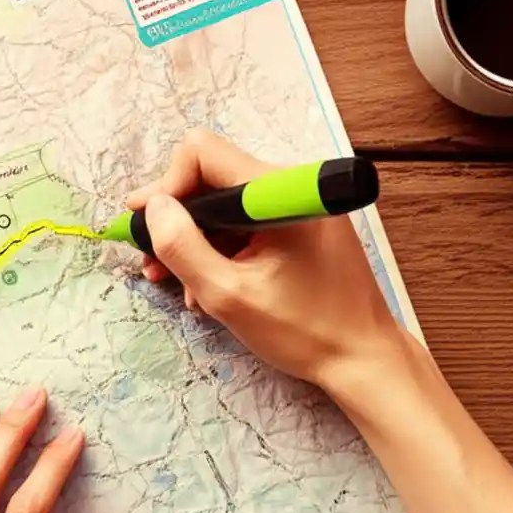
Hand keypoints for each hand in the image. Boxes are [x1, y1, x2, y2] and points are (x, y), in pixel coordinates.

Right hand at [127, 129, 412, 389]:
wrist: (364, 358)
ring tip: (179, 286)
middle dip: (177, 220)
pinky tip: (210, 287)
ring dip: (196, 241)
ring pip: (225, 204)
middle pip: (211, 177)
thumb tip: (153, 207)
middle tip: (153, 261)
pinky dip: (222, 249)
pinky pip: (247, 222)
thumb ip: (182, 246)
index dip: (166, 186)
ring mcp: (298, 205)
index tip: (147, 227)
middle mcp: (291, 186)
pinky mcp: (301, 225)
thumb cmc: (305, 331)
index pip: (202, 153)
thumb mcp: (228, 295)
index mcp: (280, 192)